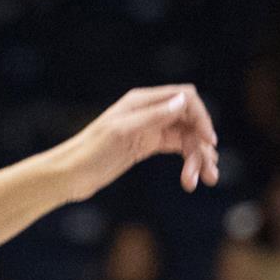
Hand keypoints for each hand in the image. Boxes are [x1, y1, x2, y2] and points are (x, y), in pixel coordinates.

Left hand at [55, 85, 218, 201]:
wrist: (69, 174)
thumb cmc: (90, 151)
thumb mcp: (123, 133)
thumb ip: (154, 116)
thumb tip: (185, 100)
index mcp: (142, 101)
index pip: (185, 98)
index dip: (201, 118)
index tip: (208, 142)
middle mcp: (148, 111)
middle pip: (190, 120)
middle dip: (202, 145)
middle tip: (210, 174)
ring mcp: (149, 128)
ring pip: (186, 137)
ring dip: (198, 158)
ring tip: (204, 181)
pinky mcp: (146, 145)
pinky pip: (176, 148)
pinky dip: (187, 162)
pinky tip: (191, 180)